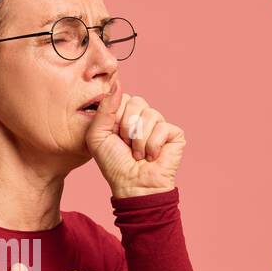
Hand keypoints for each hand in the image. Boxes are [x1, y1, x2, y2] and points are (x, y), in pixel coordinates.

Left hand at [84, 75, 185, 198]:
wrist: (132, 186)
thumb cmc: (114, 164)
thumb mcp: (97, 136)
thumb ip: (104, 109)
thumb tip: (117, 84)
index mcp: (124, 114)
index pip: (121, 97)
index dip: (115, 118)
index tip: (114, 136)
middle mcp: (142, 116)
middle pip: (136, 102)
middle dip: (127, 128)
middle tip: (127, 146)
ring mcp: (159, 124)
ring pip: (150, 115)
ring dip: (139, 140)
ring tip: (138, 154)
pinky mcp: (174, 134)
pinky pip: (163, 128)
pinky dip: (153, 146)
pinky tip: (152, 156)